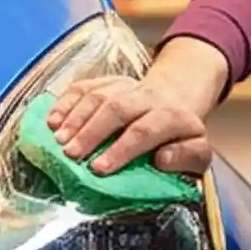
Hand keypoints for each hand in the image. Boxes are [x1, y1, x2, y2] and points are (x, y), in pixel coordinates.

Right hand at [46, 75, 211, 174]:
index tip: (100, 168)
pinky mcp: (108, 81)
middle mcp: (148, 97)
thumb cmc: (181, 138)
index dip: (121, 149)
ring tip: (58, 140)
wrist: (177, 100)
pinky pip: (85, 86)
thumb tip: (162, 158)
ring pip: (98, 95)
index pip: (145, 130)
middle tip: (72, 154)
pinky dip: (66, 102)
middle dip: (92, 132)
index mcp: (173, 117)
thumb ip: (188, 157)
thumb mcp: (198, 153)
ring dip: (75, 118)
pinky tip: (52, 119)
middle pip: (116, 108)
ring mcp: (126, 86)